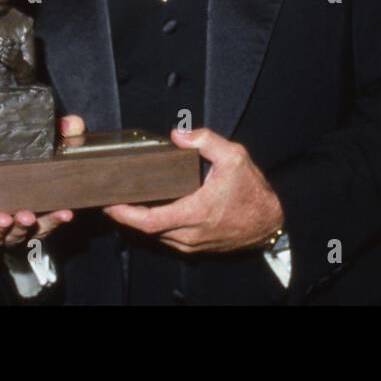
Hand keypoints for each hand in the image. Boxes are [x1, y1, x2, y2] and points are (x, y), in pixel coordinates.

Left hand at [0, 114, 86, 250]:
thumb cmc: (15, 159)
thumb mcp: (43, 145)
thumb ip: (63, 133)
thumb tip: (71, 125)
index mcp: (27, 209)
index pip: (45, 220)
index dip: (55, 218)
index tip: (65, 212)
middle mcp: (7, 225)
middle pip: (18, 233)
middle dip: (24, 225)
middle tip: (26, 215)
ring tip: (0, 218)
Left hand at [103, 128, 283, 252]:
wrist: (270, 221)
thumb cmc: (253, 191)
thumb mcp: (234, 156)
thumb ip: (205, 141)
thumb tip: (177, 134)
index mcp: (196, 212)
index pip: (150, 220)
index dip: (125, 214)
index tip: (109, 203)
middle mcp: (191, 233)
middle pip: (147, 230)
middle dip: (126, 215)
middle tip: (110, 197)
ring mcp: (193, 243)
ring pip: (157, 235)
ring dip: (140, 221)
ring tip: (126, 201)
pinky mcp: (196, 246)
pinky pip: (168, 238)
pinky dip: (155, 225)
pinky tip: (150, 209)